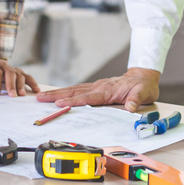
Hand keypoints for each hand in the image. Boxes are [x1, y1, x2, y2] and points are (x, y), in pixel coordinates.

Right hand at [35, 68, 159, 111]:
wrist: (143, 77)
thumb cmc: (142, 86)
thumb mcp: (143, 93)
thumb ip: (136, 100)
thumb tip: (131, 107)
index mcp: (107, 90)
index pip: (87, 97)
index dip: (72, 101)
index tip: (59, 103)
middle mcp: (99, 87)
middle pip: (74, 91)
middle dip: (56, 95)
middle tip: (40, 98)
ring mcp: (96, 86)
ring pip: (74, 89)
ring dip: (57, 93)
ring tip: (42, 96)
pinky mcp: (96, 88)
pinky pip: (78, 90)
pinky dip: (66, 92)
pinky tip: (57, 95)